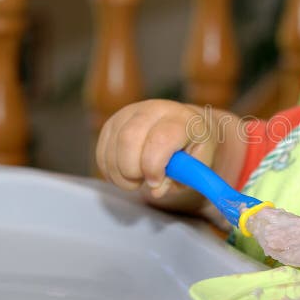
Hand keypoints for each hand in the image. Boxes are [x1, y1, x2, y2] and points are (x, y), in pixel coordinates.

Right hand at [96, 99, 214, 200]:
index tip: (156, 182)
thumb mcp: (198, 164)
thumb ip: (182, 177)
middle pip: (128, 139)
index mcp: (181, 119)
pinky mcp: (112, 123)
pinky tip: (125, 174)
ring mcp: (129, 114)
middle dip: (131, 171)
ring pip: (111, 148)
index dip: (154, 166)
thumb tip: (156, 190)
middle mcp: (153, 110)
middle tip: (142, 182)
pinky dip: (109, 171)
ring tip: (136, 180)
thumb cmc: (192, 148)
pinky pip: (101, 152)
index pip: (160, 139)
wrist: (184, 128)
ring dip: (120, 175)